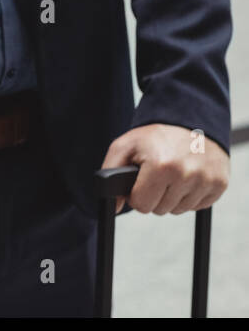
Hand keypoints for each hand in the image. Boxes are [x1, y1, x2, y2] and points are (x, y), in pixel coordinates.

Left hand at [100, 124, 229, 215]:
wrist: (191, 120)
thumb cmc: (154, 136)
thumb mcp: (125, 146)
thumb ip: (110, 172)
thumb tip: (114, 207)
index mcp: (161, 166)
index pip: (141, 205)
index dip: (136, 194)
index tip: (139, 181)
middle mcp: (186, 175)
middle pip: (160, 210)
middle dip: (153, 195)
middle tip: (155, 175)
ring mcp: (206, 180)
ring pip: (178, 210)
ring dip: (171, 197)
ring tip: (171, 174)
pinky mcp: (220, 184)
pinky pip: (198, 206)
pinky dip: (189, 196)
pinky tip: (186, 177)